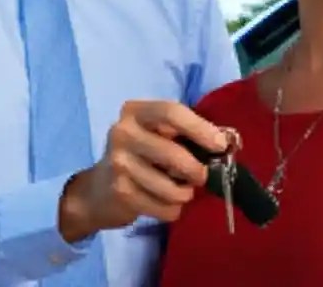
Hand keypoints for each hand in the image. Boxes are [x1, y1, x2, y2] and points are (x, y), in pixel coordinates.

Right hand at [57, 99, 226, 240]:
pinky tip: (164, 204)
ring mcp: (119, 164)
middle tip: (202, 177)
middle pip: (174, 153)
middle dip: (196, 170)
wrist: (97, 190)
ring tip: (181, 191)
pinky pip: (164, 208)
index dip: (200, 129)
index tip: (220, 145)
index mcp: (135, 111)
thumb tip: (225, 142)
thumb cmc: (140, 156)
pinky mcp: (121, 193)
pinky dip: (173, 210)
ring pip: (171, 188)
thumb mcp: (156, 135)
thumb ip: (184, 134)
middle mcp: (123, 133)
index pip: (172, 112)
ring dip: (185, 194)